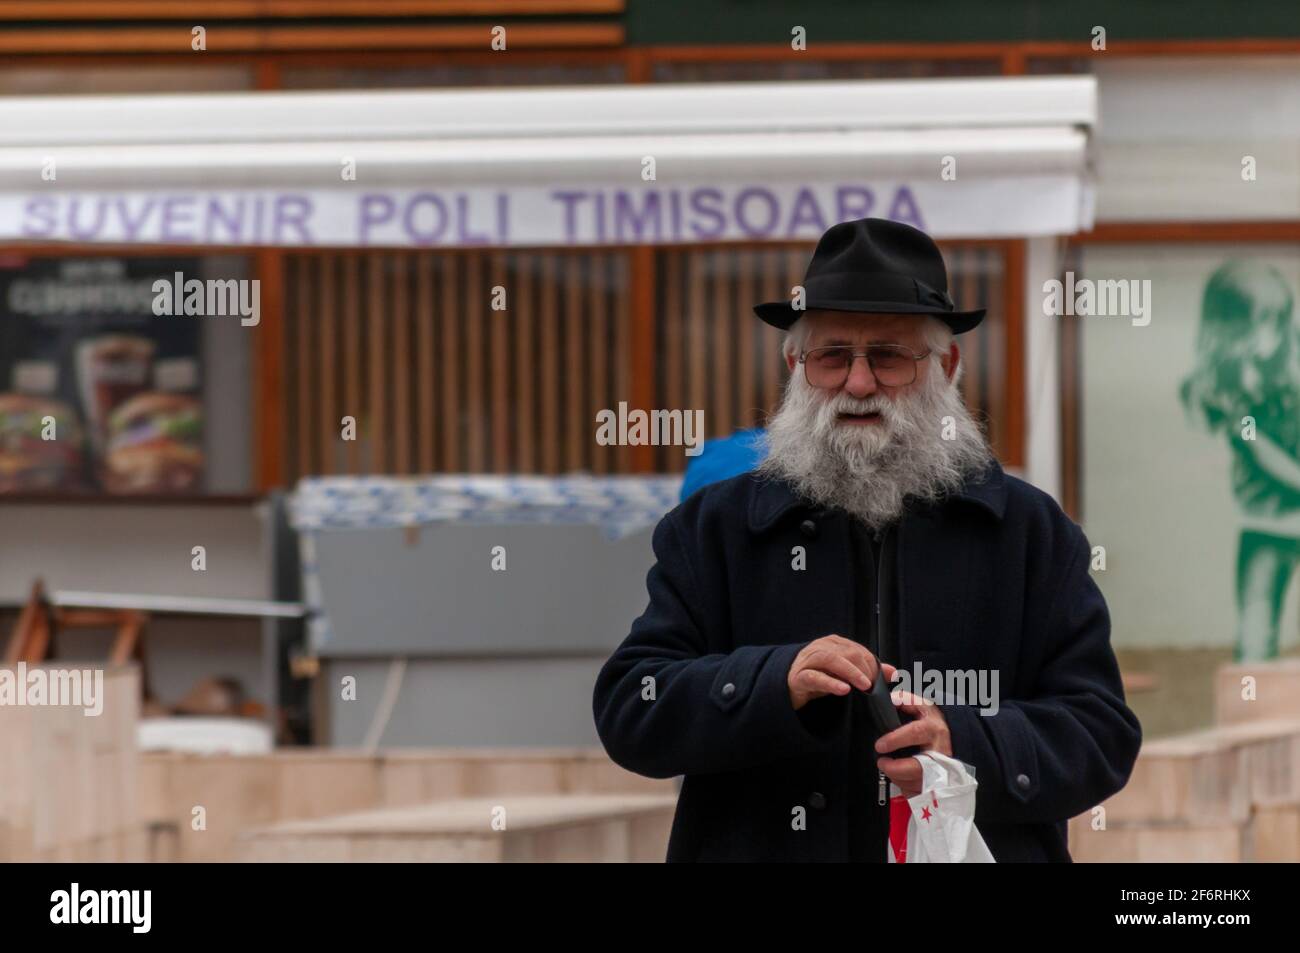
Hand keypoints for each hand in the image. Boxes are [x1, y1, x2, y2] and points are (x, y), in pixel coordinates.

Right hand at [787, 635, 877, 710]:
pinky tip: (843, 690)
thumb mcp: (844, 674)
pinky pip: (815, 677)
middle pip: (848, 653)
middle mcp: (821, 647)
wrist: (789, 686)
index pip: (858, 649)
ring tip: (865, 685)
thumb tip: (893, 672)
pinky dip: (830, 683)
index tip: (881, 681)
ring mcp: (808, 660)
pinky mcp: (799, 677)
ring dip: (851, 672)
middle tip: (874, 687)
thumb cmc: (819, 677)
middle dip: (865, 669)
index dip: (872, 664)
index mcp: (834, 643)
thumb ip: (868, 671)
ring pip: (832, 660)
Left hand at [874, 675, 951, 796]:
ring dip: (897, 777)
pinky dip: (905, 787)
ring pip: (915, 782)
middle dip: (895, 769)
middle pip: (917, 768)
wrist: (954, 739)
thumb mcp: (922, 706)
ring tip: (890, 766)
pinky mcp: (938, 785)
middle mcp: (939, 752)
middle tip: (882, 762)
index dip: (895, 740)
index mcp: (933, 730)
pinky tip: (902, 777)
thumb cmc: (933, 723)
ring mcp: (941, 771)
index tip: (880, 745)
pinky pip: (917, 793)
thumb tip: (891, 700)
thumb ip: (905, 701)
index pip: (915, 734)